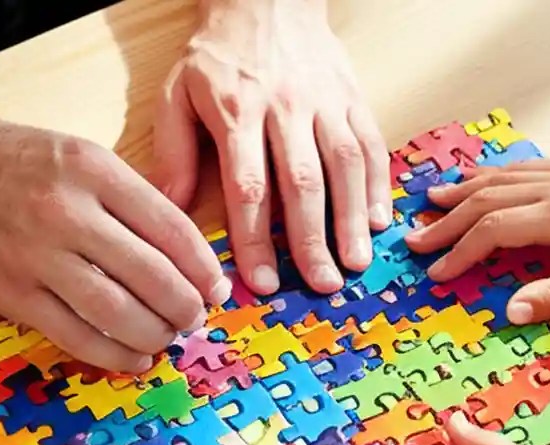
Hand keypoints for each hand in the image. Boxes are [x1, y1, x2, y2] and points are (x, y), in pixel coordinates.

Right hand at [0, 112, 229, 370]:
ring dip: (155, 334)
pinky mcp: (8, 292)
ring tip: (168, 337)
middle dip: (186, 307)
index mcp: (94, 170)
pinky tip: (134, 356)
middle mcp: (65, 210)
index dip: (204, 268)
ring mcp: (33, 254)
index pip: (171, 228)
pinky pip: (73, 335)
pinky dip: (113, 354)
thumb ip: (133, 202)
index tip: (218, 289)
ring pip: (115, 311)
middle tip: (196, 319)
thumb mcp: (85, 157)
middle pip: (150, 274)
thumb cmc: (22, 162)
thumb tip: (191, 261)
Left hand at [153, 0, 391, 295]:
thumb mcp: (177, 92)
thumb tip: (169, 210)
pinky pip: (370, 143)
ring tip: (356, 262)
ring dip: (353, 218)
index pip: (249, 187)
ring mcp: (325, 102)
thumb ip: (174, 152)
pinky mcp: (353, 96)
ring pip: (344, 165)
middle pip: (303, 183)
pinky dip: (378, 184)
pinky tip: (380, 221)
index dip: (257, 239)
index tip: (263, 282)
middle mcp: (286, 108)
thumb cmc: (218, 54)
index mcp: (238, 112)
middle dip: (313, 240)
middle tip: (322, 285)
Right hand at [407, 161, 549, 324]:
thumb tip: (508, 312)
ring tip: (432, 200)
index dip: (459, 253)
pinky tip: (480, 177)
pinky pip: (522, 167)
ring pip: (500, 177)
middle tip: (414, 240)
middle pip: (486, 200)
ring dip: (462, 190)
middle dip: (447, 221)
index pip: (493, 231)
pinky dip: (492, 173)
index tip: (434, 274)